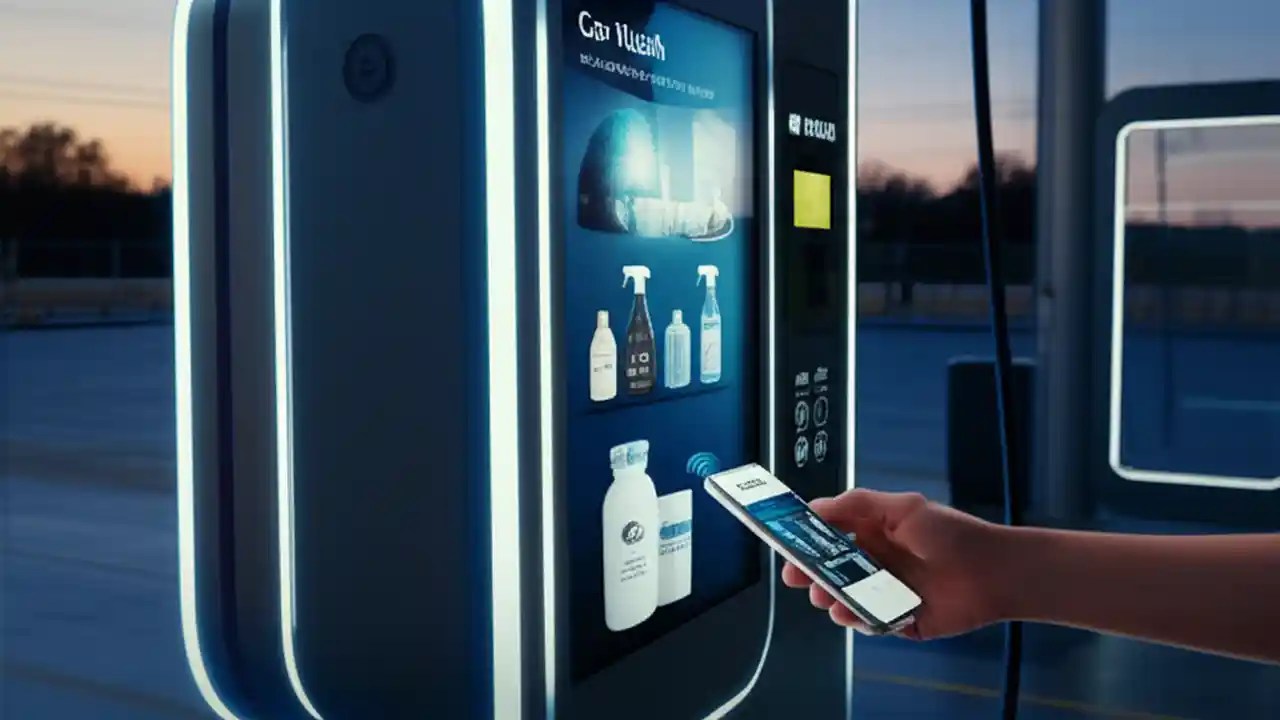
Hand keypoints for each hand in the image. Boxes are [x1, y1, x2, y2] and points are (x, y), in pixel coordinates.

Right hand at [781, 489, 1007, 639]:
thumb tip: (815, 506)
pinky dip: (854, 617)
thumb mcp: (903, 507)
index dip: (804, 538)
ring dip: (828, 595)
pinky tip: (849, 612)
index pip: (828, 535)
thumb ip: (857, 504)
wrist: (994, 573)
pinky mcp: (896, 618)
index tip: (784, 541)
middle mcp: (876, 562)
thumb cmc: (954, 534)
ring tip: (824, 594)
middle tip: (795, 576)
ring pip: (842, 596)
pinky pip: (866, 620)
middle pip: (828, 568)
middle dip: (808, 572)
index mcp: (873, 532)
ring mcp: (884, 591)